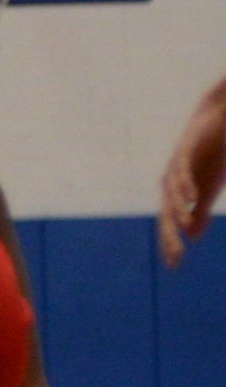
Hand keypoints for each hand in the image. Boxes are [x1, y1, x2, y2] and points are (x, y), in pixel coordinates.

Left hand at [158, 133, 224, 267]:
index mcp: (177, 194)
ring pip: (173, 194)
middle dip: (170, 236)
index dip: (171, 243)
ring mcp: (176, 166)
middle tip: (176, 256)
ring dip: (178, 211)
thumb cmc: (212, 156)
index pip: (169, 223)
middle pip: (166, 213)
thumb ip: (199, 211)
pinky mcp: (184, 151)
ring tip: (182, 229)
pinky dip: (186, 185)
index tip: (174, 265)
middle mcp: (170, 183)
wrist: (218, 121)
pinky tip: (191, 198)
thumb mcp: (208, 188)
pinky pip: (182, 170)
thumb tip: (191, 236)